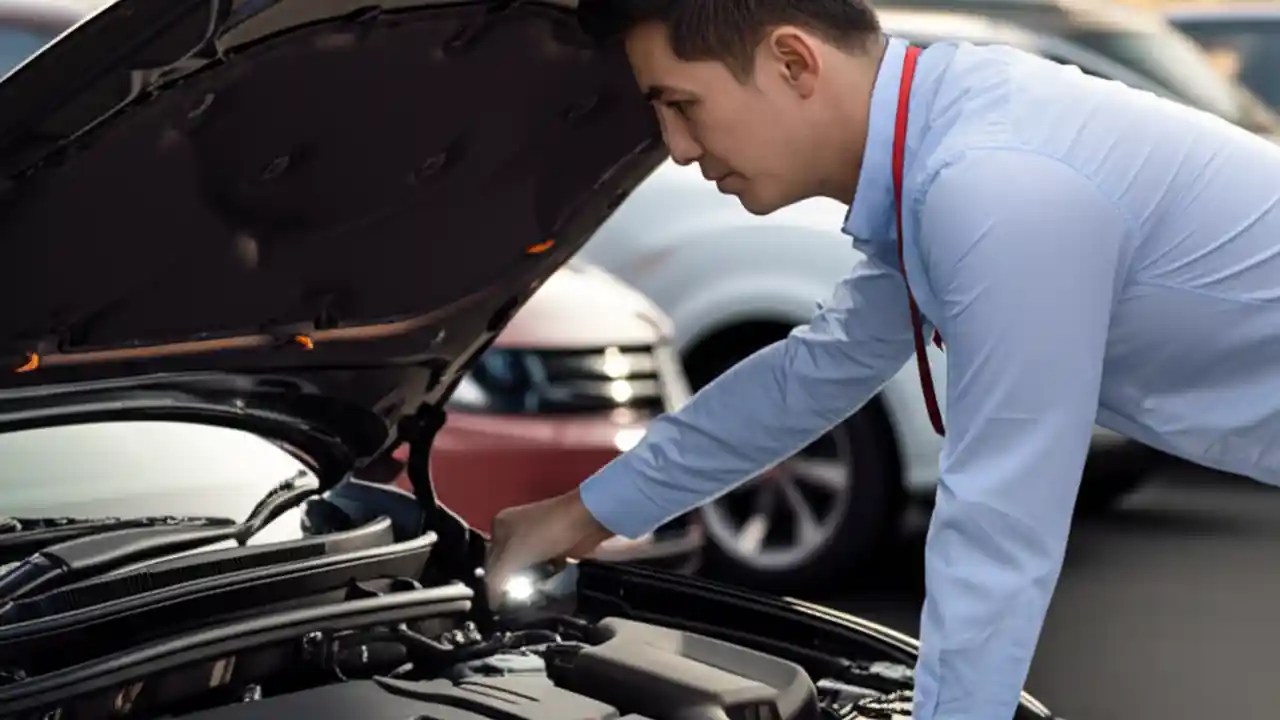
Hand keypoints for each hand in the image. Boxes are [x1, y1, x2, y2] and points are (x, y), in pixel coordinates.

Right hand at [484, 489, 613, 606]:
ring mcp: (538, 536)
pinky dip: (546, 575)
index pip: (489, 559)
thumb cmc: (545, 532)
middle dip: (512, 581)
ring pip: (527, 566)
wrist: (586, 519)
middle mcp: (516, 528)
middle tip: (514, 602)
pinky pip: (545, 566)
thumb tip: (491, 602)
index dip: (493, 580)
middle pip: (508, 563)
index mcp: (500, 524)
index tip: (498, 602)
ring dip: (530, 580)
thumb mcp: (514, 555)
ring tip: (529, 598)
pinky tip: (546, 586)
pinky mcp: (556, 545)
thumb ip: (497, 579)